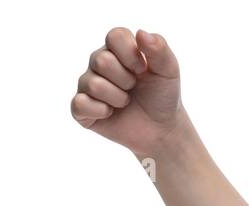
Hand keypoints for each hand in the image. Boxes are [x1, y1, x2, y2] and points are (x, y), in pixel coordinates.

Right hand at [70, 27, 184, 156]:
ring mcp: (87, 84)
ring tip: (126, 101)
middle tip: (134, 88)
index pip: (114, 36)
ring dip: (118, 98)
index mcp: (117, 48)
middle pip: (101, 60)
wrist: (161, 129)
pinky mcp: (81, 108)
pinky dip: (101, 112)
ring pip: (94, 85)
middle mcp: (98, 62)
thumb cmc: (162, 96)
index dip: (131, 55)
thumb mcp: (169, 70)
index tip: (143, 70)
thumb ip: (160, 49)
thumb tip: (141, 33)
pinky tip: (111, 113)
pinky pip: (80, 104)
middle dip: (126, 80)